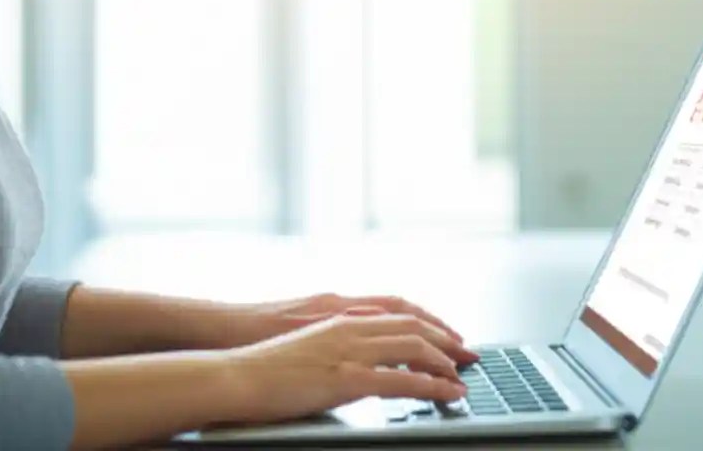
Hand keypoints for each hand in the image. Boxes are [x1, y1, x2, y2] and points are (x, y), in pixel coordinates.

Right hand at [223, 312, 479, 424]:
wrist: (235, 372)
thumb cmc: (261, 361)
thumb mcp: (306, 340)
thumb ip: (334, 340)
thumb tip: (353, 354)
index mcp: (339, 314)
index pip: (397, 309)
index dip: (428, 320)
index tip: (448, 333)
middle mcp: (349, 324)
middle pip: (412, 324)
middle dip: (445, 338)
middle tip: (468, 354)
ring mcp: (349, 349)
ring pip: (413, 346)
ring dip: (444, 361)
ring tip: (461, 376)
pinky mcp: (346, 378)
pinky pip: (400, 380)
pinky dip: (430, 385)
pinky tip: (446, 393)